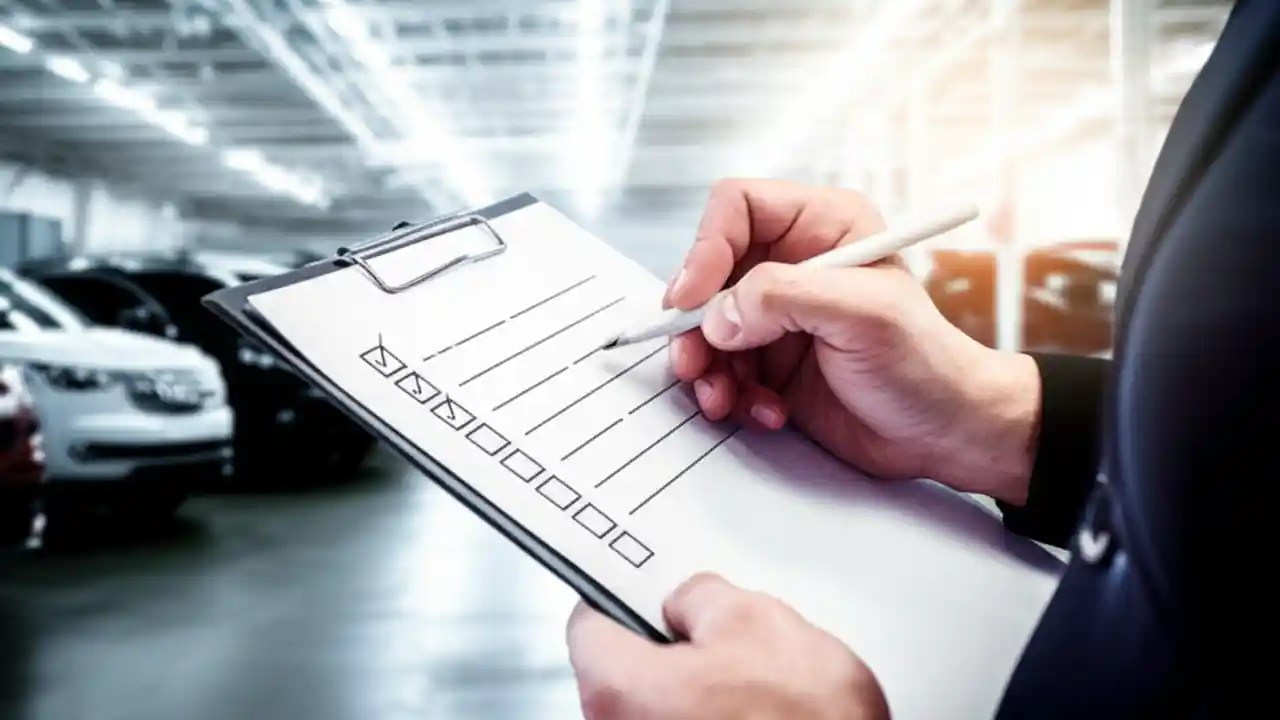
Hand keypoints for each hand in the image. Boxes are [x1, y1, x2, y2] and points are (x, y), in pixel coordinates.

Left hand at [567, 573, 888, 719]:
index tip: (648, 590)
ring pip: (660, 706)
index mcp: (618, 689)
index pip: (590, 622)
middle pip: (625, 670)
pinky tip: (758, 716)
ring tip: (754, 685)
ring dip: (698, 690)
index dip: (625, 596)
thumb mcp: (754, 618)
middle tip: (719, 637)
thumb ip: (699, 595)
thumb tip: (689, 600)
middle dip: (669, 648)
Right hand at [668, 179, 1039, 502]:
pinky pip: (723, 369)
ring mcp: (779, 316)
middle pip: (709, 272)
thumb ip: (783, 298)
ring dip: (707, 367)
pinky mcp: (772, 363)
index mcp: (822, 227)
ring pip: (706, 327)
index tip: (691, 298)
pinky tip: (765, 411)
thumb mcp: (861, 315)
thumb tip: (717, 314)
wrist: (944, 434)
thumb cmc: (926, 364)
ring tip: (725, 399)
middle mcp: (794, 265)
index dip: (705, 248)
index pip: (737, 209)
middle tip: (694, 360)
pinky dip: (731, 395)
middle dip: (694, 322)